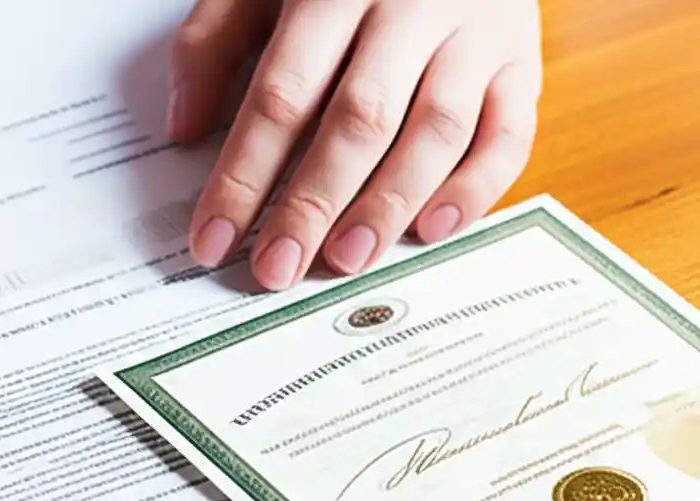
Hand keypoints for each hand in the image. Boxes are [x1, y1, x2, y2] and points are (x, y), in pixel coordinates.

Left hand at [168, 0, 542, 288]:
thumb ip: (212, 43)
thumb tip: (183, 129)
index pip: (282, 96)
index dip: (243, 176)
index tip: (213, 239)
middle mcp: (412, 5)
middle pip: (359, 120)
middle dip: (312, 204)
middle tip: (277, 268)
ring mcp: (477, 32)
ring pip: (437, 131)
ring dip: (388, 205)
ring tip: (344, 260)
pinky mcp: (522, 58)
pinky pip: (510, 132)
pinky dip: (475, 187)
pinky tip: (432, 227)